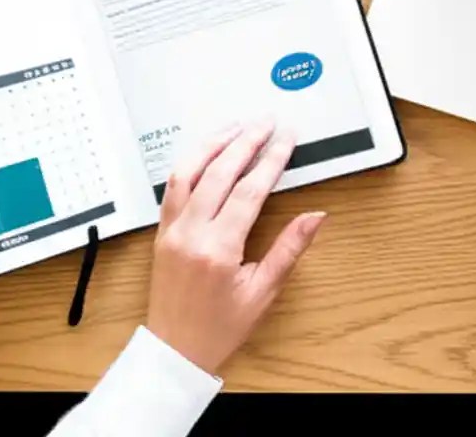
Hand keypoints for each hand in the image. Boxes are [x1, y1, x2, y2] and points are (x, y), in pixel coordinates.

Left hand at [146, 121, 325, 374]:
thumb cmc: (219, 329)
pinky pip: (172, 188)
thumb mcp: (263, 292)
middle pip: (219, 173)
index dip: (271, 161)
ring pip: (188, 173)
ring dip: (212, 145)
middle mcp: (190, 234)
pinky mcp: (161, 233)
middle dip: (245, 142)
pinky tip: (206, 153)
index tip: (286, 140)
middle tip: (266, 123)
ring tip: (235, 127)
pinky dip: (190, 164)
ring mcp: (171, 231)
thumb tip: (315, 216)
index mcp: (218, 250)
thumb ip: (289, 249)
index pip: (249, 191)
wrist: (175, 352)